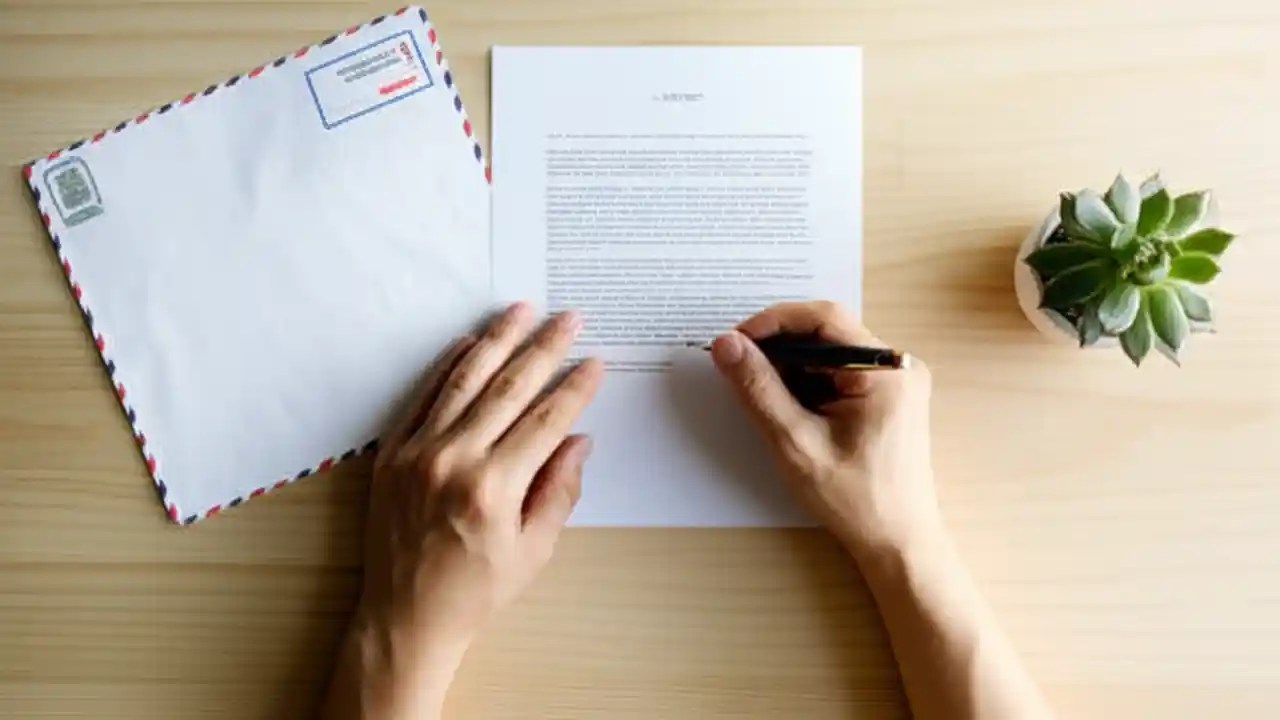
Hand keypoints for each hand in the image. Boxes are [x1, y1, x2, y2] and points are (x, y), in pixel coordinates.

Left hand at [325, 302, 602, 719]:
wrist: (405, 617)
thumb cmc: (476, 592)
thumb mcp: (533, 551)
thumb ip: (559, 491)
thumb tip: (578, 439)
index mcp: (494, 489)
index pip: (546, 421)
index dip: (574, 388)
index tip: (594, 362)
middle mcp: (453, 462)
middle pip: (508, 389)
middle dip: (544, 348)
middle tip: (569, 319)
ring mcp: (417, 453)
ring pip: (464, 381)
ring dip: (496, 340)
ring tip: (521, 310)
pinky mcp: (392, 454)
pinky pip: (422, 397)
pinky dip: (446, 366)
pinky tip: (469, 342)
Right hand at [709, 301, 939, 560]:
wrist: (899, 543)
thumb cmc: (855, 500)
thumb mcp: (796, 443)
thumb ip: (759, 389)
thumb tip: (725, 344)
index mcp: (886, 371)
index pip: (823, 319)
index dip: (773, 322)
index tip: (735, 342)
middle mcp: (898, 366)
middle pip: (827, 332)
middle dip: (779, 347)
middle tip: (739, 369)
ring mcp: (897, 381)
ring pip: (831, 353)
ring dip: (792, 367)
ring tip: (763, 397)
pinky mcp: (889, 397)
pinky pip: (841, 372)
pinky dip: (809, 383)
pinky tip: (790, 410)